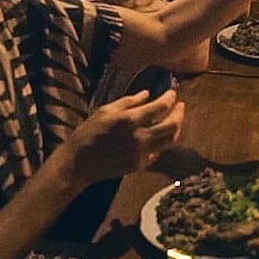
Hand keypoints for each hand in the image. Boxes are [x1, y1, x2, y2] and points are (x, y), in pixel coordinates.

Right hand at [62, 90, 184, 187]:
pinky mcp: (139, 165)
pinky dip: (161, 143)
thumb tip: (147, 94)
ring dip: (175, 128)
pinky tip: (158, 137)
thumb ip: (129, 101)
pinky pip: (158, 152)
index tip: (172, 93)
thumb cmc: (88, 133)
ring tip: (174, 120)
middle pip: (173, 124)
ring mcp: (141, 153)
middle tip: (180, 105)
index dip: (170, 98)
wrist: (77, 164)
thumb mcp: (105, 111)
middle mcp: (139, 137)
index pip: (161, 106)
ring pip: (170, 140)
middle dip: (180, 113)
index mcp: (130, 120)